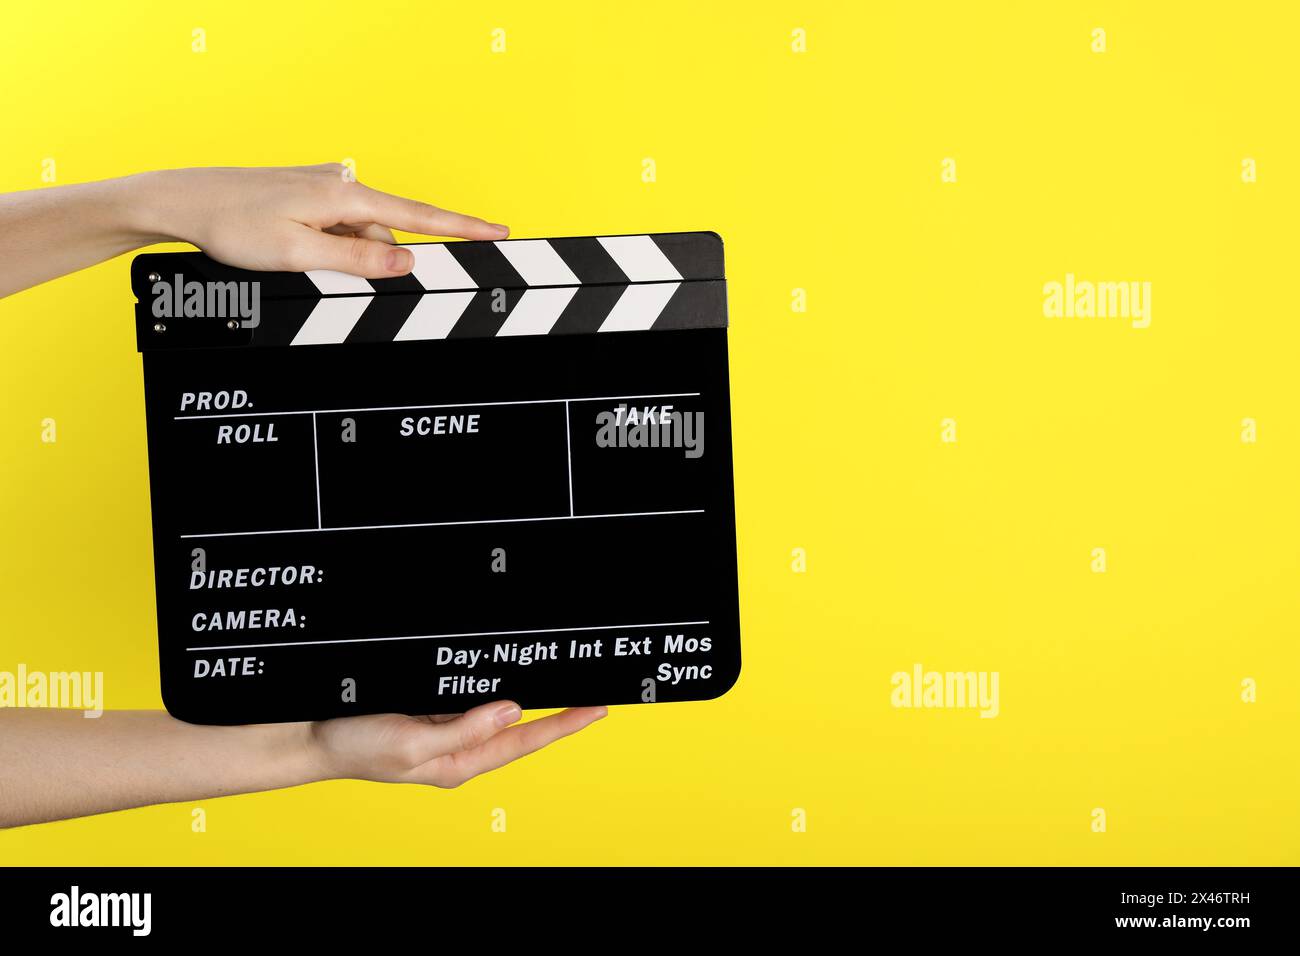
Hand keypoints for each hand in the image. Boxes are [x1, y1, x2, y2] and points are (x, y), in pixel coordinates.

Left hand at [134, 163, 508, 278]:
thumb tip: (408, 261)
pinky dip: (328, 248)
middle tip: (318, 269)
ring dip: (342, 259)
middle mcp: (341, 185)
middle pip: (384, 236)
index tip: (500, 233)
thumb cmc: (233, 226)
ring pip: (358, 237)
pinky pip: (337, 231)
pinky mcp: (309, 197)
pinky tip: (289, 248)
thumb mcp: (298, 254)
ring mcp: (325, 189)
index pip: (421, 216)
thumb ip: (357, 260)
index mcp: (346, 196)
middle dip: (370, 263)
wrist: (183, 200)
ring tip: (287, 257)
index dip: (464, 228)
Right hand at [309, 702, 607, 786]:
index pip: (523, 741)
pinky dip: (491, 684)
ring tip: (561, 681)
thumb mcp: (410, 742)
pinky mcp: (429, 711)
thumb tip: (511, 711)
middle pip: (518, 729)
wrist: (308, 734)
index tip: (597, 709)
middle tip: (593, 692)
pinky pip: (470, 696)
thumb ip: (462, 729)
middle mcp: (457, 748)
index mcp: (458, 763)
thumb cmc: (354, 745)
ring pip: (497, 710)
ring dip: (528, 696)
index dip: (564, 725)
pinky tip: (507, 672)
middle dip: (556, 713)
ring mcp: (444, 729)